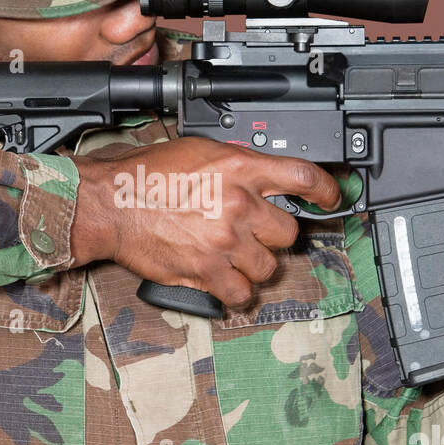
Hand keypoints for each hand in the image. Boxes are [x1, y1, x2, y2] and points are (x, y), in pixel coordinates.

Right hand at [70, 136, 340, 307]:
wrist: (112, 203)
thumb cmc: (147, 176)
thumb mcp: (200, 152)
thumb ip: (237, 166)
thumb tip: (262, 177)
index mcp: (240, 168)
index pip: (303, 177)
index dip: (326, 191)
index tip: (331, 198)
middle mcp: (239, 204)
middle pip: (288, 232)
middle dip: (274, 235)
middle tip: (255, 233)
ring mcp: (226, 240)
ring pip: (268, 266)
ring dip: (255, 265)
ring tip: (234, 256)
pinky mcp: (208, 270)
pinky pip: (241, 292)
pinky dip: (236, 291)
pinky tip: (225, 279)